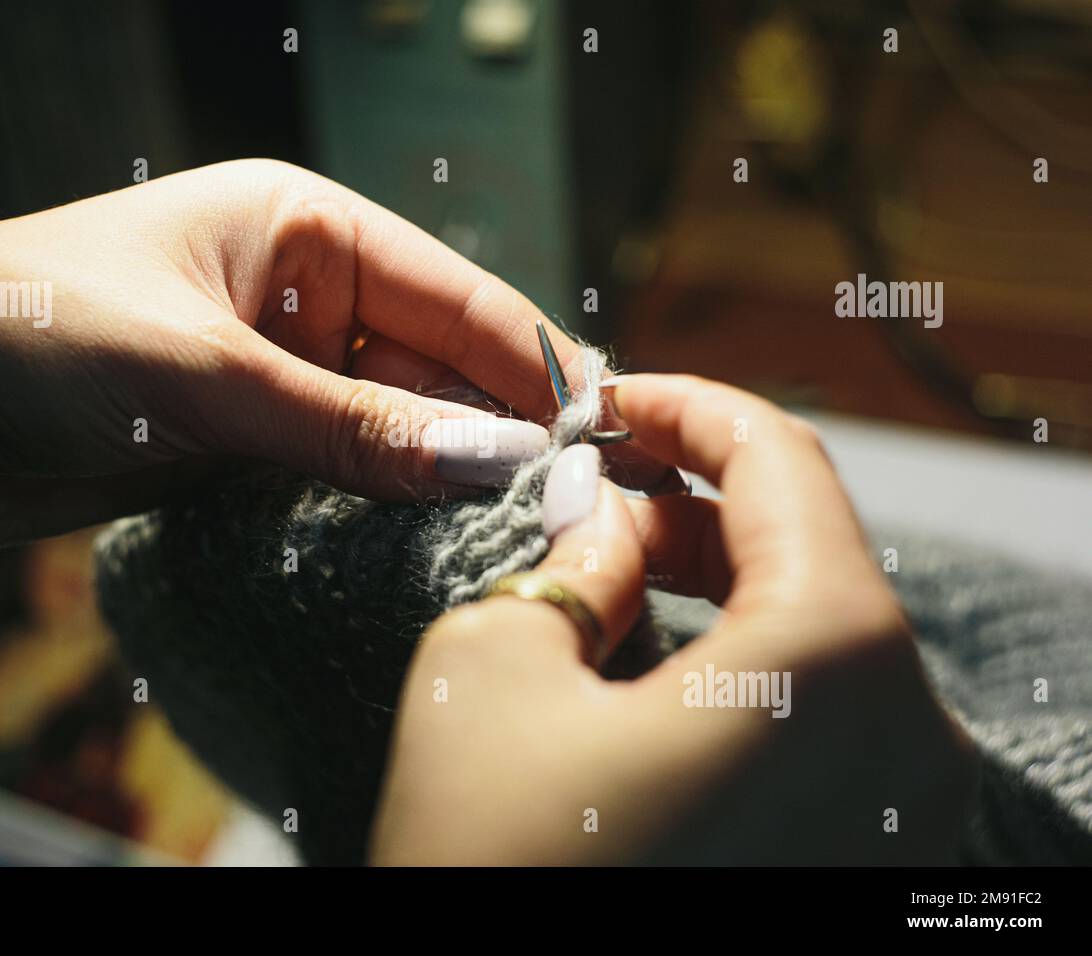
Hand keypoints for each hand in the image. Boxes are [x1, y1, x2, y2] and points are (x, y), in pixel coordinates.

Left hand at [0, 159, 584, 553]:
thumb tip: (495, 462)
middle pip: (432, 365)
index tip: (607, 432)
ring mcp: (268, 373)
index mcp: (300, 228)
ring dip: (439, 479)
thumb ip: (351, 427)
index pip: (453, 293)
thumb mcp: (202, 375)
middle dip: (494, 432)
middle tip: (575, 506)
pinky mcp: (236, 443)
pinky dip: (377, 508)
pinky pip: (334, 474)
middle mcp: (296, 295)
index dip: (531, 363)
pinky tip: (426, 547)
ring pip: (389, 428)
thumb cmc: (25, 332)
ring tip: (517, 535)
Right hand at [370, 374, 978, 864]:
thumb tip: (608, 516)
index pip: (783, 464)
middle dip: (699, 503)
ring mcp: (896, 818)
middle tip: (596, 490)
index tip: (612, 399)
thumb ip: (567, 560)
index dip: (688, 408)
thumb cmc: (494, 866)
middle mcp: (905, 741)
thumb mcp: (492, 668)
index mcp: (836, 662)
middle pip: (813, 552)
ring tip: (613, 576)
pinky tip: (652, 673)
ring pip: (816, 642)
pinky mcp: (861, 864)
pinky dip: (740, 674)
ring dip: (719, 587)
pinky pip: (816, 725)